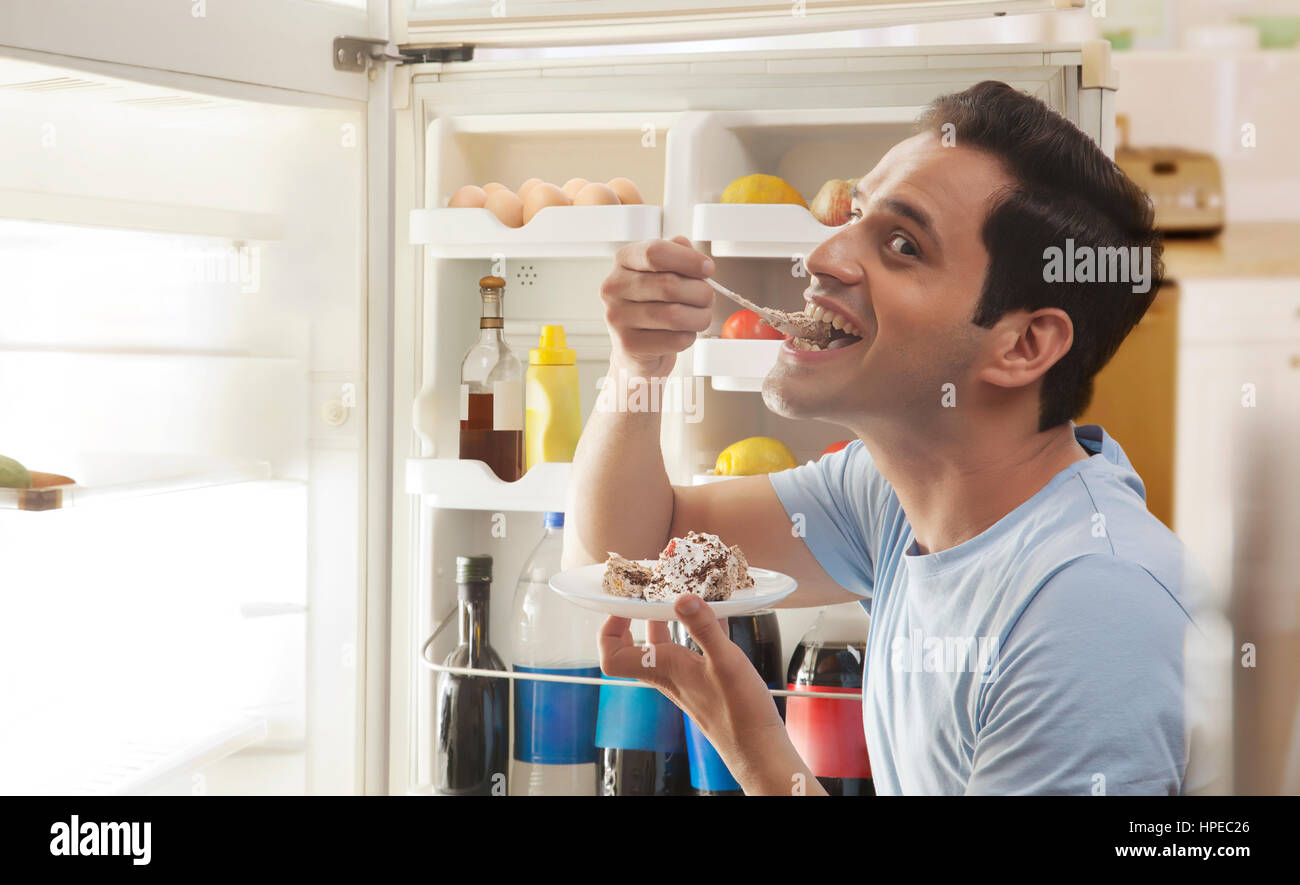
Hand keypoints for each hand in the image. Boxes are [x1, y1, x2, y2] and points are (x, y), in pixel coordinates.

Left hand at [599, 595, 788, 789]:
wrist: (756, 748)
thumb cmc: (739, 714)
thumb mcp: (724, 661)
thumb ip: (704, 628)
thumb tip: (682, 598)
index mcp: (663, 669)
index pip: (613, 656)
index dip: (609, 630)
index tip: (623, 606)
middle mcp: (668, 673)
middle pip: (635, 645)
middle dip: (637, 617)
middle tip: (648, 594)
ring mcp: (685, 677)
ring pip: (665, 644)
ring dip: (668, 619)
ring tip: (680, 595)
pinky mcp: (704, 680)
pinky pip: (692, 648)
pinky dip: (699, 628)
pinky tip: (718, 615)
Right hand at [600, 236, 714, 377]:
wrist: (638, 348)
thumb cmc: (655, 305)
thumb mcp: (665, 272)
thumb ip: (679, 256)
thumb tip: (698, 260)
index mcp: (624, 261)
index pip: (655, 252)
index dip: (688, 260)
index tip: (707, 268)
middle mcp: (614, 287)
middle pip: (669, 284)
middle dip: (700, 292)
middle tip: (708, 298)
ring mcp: (617, 318)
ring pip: (674, 315)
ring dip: (699, 317)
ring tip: (701, 317)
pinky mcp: (628, 345)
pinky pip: (674, 340)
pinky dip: (689, 337)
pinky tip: (683, 334)